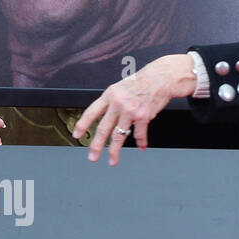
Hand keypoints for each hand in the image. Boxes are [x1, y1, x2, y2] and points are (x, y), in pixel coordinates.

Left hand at [71, 54, 196, 165]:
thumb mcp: (120, 87)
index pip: (91, 112)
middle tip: (92, 157)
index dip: (82, 125)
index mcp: (110, 95)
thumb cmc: (142, 81)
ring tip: (112, 160)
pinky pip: (139, 134)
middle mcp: (118, 103)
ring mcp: (130, 110)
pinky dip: (141, 142)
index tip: (77, 135)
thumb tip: (104, 117)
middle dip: (96, 146)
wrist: (161, 77)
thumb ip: (111, 102)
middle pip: (103, 128)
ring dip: (114, 151)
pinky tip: (141, 146)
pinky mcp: (143, 116)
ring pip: (118, 136)